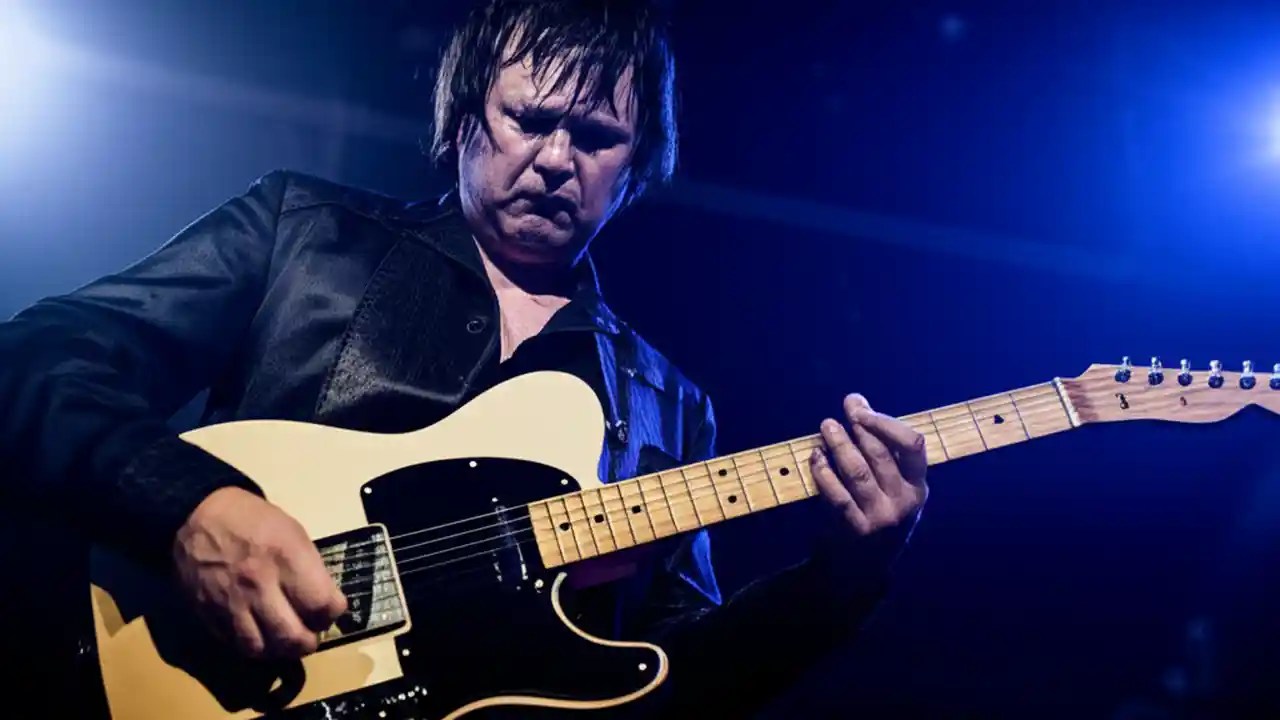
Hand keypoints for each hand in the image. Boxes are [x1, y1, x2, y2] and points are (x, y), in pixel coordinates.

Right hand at [173, 487, 347, 659]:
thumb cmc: (253, 520)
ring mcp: (231, 603)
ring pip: (262, 649)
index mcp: (286, 558)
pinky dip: (254, 647)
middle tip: (311, 635)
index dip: (332, 613)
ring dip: (280, 651)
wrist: (198, 516)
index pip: (321, 604)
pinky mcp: (209, 614)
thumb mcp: (293, 532)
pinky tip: (262, 636)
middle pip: (291, 636)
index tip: (331, 610)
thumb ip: (309, 568)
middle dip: (308, 642)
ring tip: (286, 640)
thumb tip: (323, 600)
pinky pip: (236, 644)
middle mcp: (259, 584)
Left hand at [810, 393, 928, 565]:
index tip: (864, 411)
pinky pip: (837, 494)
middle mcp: (903, 503)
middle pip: (880, 454)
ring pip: (857, 471)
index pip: (913, 445)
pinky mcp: (855, 530)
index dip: (886, 422)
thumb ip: (881, 451)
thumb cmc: (875, 517)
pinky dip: (823, 471)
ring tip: (827, 426)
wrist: (859, 571)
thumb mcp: (892, 490)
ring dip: (839, 443)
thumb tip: (859, 404)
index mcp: (917, 488)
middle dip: (860, 425)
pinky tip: (815, 456)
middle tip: (845, 407)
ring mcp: (880, 518)